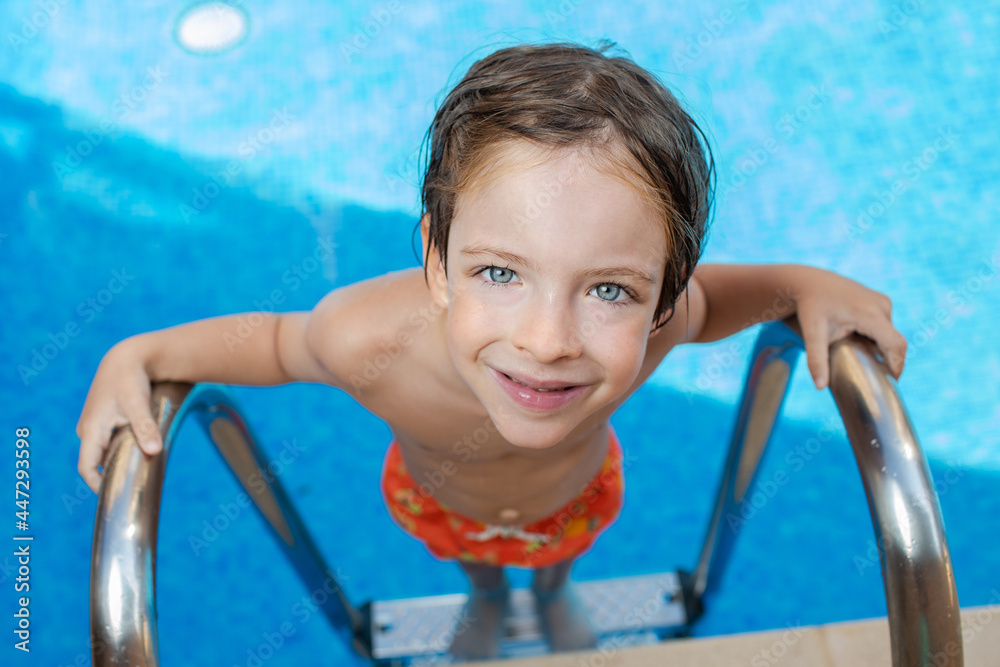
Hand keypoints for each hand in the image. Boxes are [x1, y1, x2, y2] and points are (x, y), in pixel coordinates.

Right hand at [76, 338, 161, 493]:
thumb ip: (145, 427)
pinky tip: (138, 450)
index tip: (115, 496)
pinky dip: (119, 448)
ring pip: (102, 451)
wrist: (127, 357)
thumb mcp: (138, 403)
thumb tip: (154, 451)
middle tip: (134, 484)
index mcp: (91, 429)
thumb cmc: (130, 379)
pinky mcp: (102, 420)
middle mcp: (88, 429)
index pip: (87, 467)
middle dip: (111, 473)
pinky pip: (107, 441)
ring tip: (138, 468)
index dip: (97, 484)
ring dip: (116, 459)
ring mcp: (94, 425)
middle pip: (95, 461)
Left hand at [793, 270, 907, 389]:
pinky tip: (864, 348)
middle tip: (878, 380)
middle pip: (895, 342)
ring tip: (869, 365)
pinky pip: (885, 325)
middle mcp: (881, 305)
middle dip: (890, 361)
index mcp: (870, 314)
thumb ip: (817, 360)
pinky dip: (878, 339)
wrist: (808, 282)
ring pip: (890, 334)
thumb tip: (820, 387)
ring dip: (883, 350)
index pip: (896, 345)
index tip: (891, 383)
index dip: (898, 366)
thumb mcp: (812, 333)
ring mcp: (882, 301)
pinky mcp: (879, 300)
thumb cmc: (810, 306)